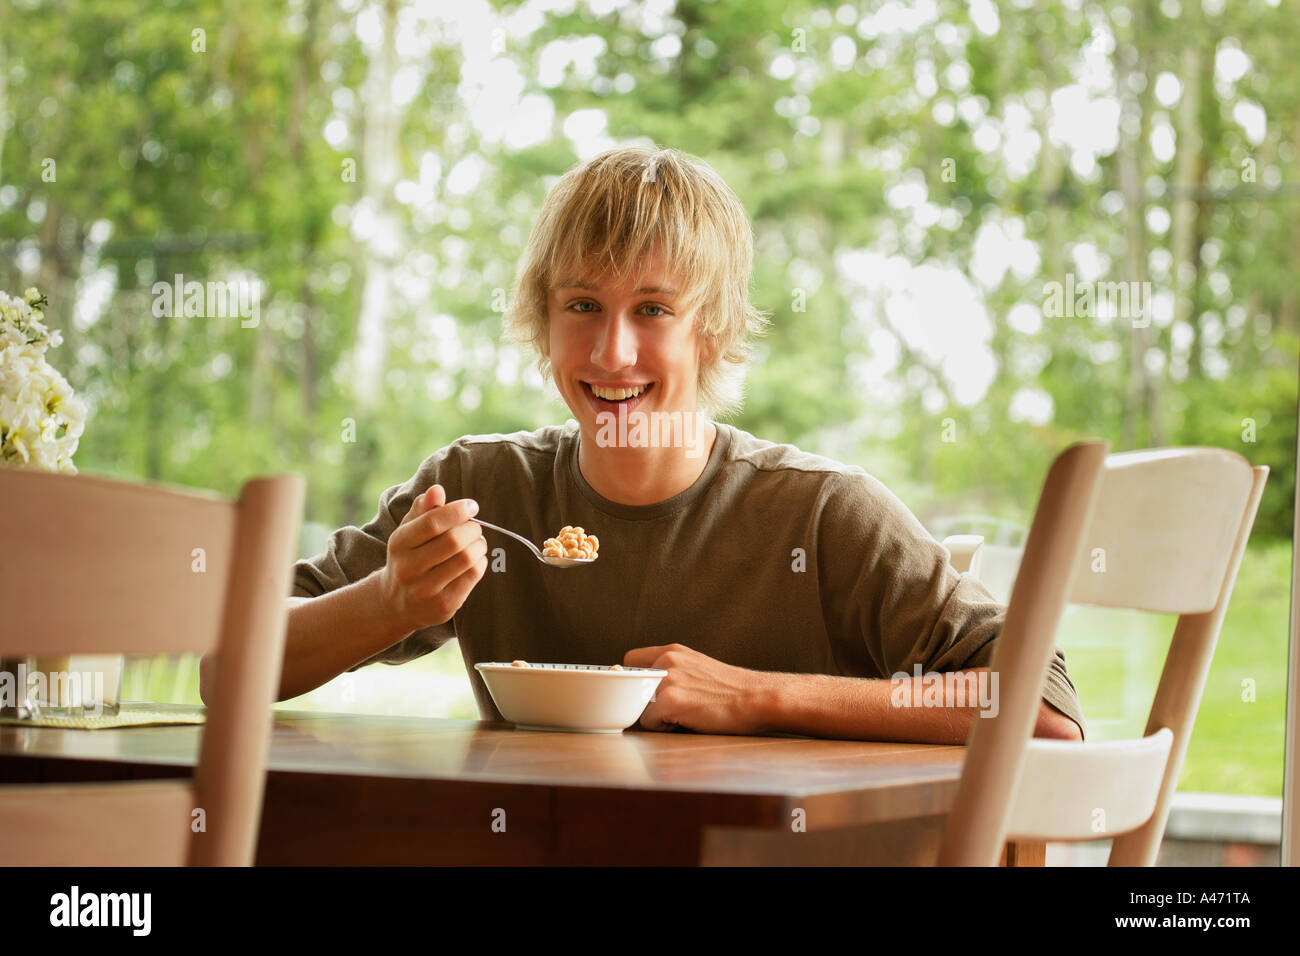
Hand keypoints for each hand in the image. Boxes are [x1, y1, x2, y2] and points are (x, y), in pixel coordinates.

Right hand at [379, 484, 487, 633]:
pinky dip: (480, 562)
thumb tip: (437, 490)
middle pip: (453, 541)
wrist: (396, 603)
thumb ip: (423, 509)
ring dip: (479, 545)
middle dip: (472, 529)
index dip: (457, 511)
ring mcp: (425, 590)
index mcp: (399, 544)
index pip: (432, 523)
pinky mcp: (443, 605)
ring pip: (466, 559)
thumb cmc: (409, 557)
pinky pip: (472, 576)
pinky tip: (475, 559)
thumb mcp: (409, 531)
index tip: (472, 506)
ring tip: (477, 542)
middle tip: (475, 527)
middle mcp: (408, 568)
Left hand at [623, 643, 772, 735]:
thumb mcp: (697, 668)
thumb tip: (644, 690)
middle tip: (674, 709)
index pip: (630, 661)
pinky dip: (665, 727)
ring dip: (657, 716)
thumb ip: (671, 671)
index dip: (636, 682)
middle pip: (630, 688)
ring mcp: (667, 680)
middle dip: (645, 702)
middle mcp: (666, 660)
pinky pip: (649, 722)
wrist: (758, 697)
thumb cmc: (731, 691)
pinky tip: (689, 721)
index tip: (649, 694)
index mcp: (672, 651)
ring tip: (685, 714)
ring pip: (639, 707)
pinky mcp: (670, 701)